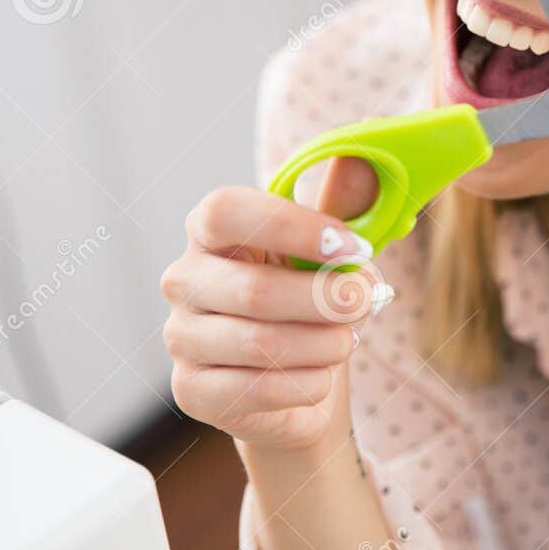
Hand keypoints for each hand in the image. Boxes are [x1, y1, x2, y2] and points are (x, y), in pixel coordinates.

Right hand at [160, 159, 383, 452]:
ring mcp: (181, 337)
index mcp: (209, 231)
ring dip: (324, 344)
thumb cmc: (310, 301)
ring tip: (345, 340)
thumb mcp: (330, 250)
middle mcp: (184, 280)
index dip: (293, 227)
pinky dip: (309, 383)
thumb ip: (342, 206)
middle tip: (366, 300)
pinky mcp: (192, 390)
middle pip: (254, 290)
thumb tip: (361, 159)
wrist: (296, 380)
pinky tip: (319, 374)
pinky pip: (261, 390)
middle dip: (327, 298)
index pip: (226, 212)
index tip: (353, 246)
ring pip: (262, 345)